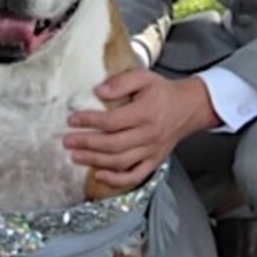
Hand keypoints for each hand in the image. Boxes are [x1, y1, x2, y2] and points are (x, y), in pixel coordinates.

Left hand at [65, 69, 219, 189]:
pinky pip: (135, 176)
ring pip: (120, 161)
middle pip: (113, 144)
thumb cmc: (163, 92)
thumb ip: (121, 82)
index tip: (72, 119)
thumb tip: (99, 92)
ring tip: (75, 156)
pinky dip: (116, 180)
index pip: (112, 121)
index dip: (90, 121)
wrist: (189, 108)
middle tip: (67, 141)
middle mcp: (149, 135)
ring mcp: (152, 151)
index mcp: (145, 113)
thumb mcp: (144, 77)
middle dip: (87, 143)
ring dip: (95, 161)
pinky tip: (99, 175)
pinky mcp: (154, 161)